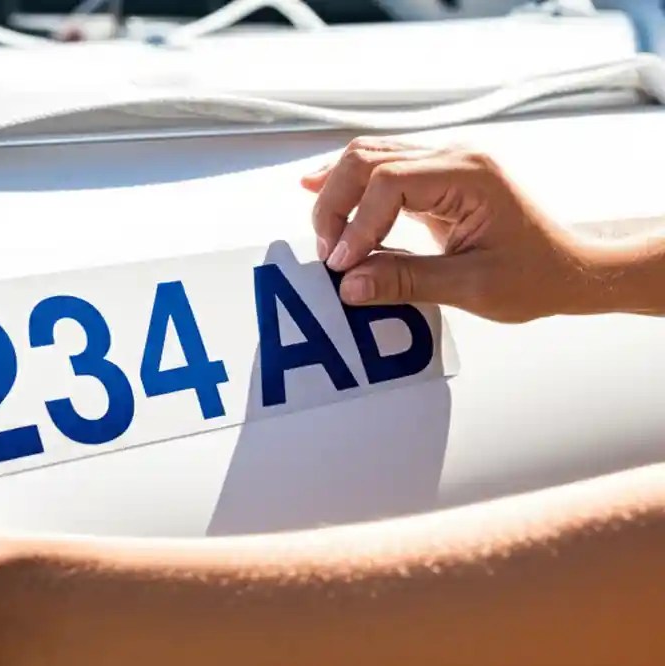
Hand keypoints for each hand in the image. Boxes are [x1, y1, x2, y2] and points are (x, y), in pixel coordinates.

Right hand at [301, 137, 590, 322]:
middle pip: (367, 158)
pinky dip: (348, 186)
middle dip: (336, 203)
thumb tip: (348, 284)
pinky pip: (379, 169)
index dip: (357, 224)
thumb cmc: (534, 278)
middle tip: (328, 253)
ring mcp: (443, 161)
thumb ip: (406, 281)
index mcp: (469, 175)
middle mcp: (454, 156)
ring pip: (368, 156)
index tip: (342, 265)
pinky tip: (318, 193)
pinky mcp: (434, 177)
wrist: (569, 269)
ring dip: (337, 193)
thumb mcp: (472, 287)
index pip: (389, 182)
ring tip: (325, 237)